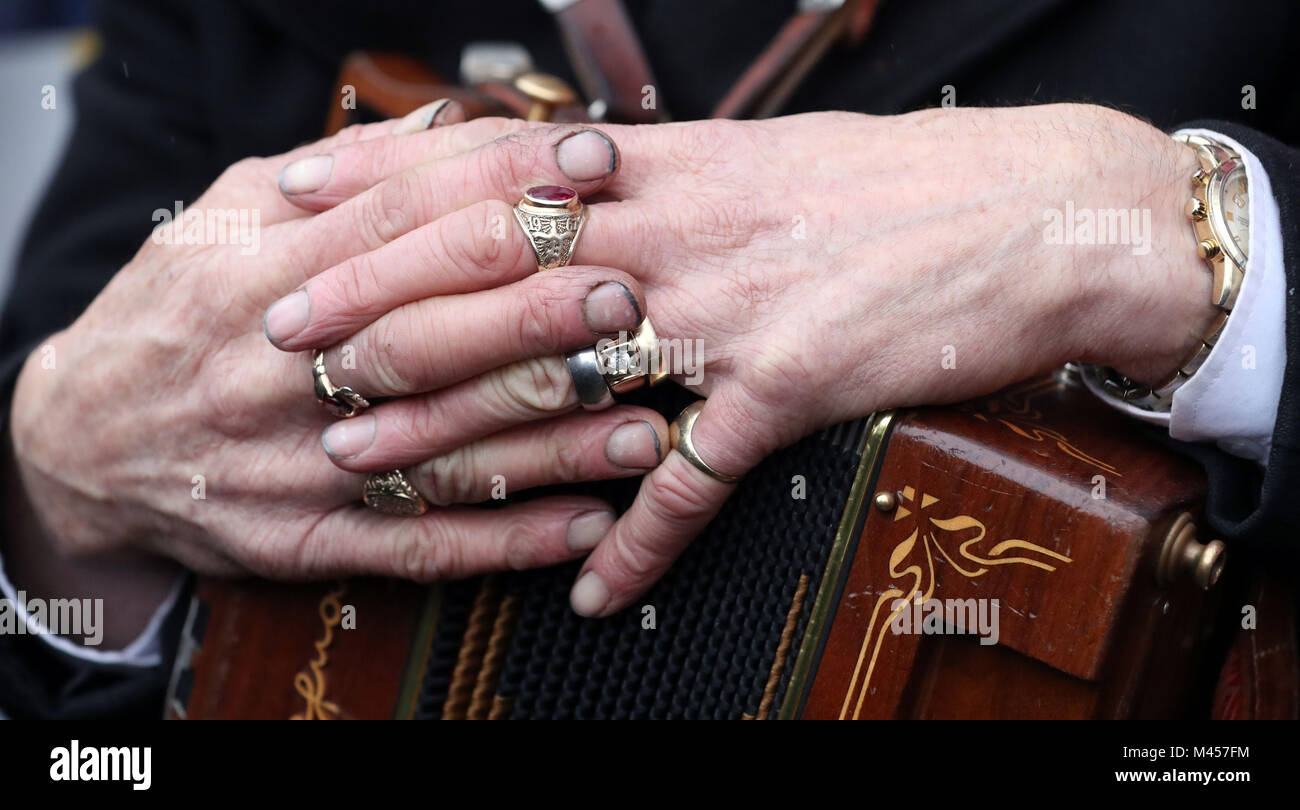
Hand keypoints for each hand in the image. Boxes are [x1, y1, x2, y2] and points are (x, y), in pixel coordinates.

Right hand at [7, 100, 655, 601]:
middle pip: (423, 335)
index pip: (398, 219)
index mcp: (261, 273)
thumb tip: (450, 123)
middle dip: (532, 313)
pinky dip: (503, 543)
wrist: (82, 442)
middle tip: (628, 293)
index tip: (591, 165)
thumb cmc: (173, 314)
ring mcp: (297, 464)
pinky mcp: (308, 540)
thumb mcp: (224, 219)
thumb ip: (336, 175)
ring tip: (641, 426)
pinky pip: (416, 546)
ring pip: (437, 453)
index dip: (500, 187)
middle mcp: (280, 371)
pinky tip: (583, 527)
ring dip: (547, 443)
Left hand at [265, 103, 1207, 616]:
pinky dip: (642, 541)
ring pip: (563, 372)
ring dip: (463, 431)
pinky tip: (594, 593)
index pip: (495, 166)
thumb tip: (578, 172)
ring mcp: (733, 306)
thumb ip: (661, 173)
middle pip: (495, 269)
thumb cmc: (895, 185)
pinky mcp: (795, 381)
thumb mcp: (762, 158)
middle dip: (376, 308)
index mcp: (670, 163)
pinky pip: (697, 475)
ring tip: (374, 472)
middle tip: (283, 347)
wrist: (1037, 208)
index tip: (294, 203)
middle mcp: (683, 227)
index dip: (385, 186)